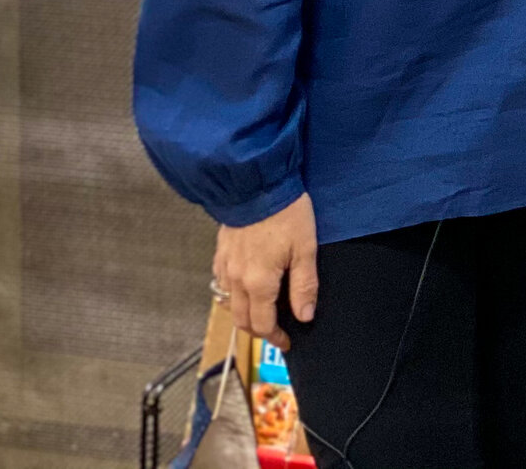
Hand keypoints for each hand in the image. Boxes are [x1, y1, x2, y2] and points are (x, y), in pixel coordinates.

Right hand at [214, 194, 317, 341]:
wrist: (257, 184)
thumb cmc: (286, 214)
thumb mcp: (304, 249)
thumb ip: (303, 286)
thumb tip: (304, 316)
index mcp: (258, 283)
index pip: (262, 324)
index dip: (274, 337)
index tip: (286, 342)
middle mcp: (237, 280)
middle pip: (242, 320)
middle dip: (258, 330)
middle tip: (276, 332)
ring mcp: (225, 266)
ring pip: (230, 304)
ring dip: (245, 314)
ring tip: (263, 312)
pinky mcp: (220, 253)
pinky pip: (223, 284)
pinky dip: (234, 294)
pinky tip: (247, 288)